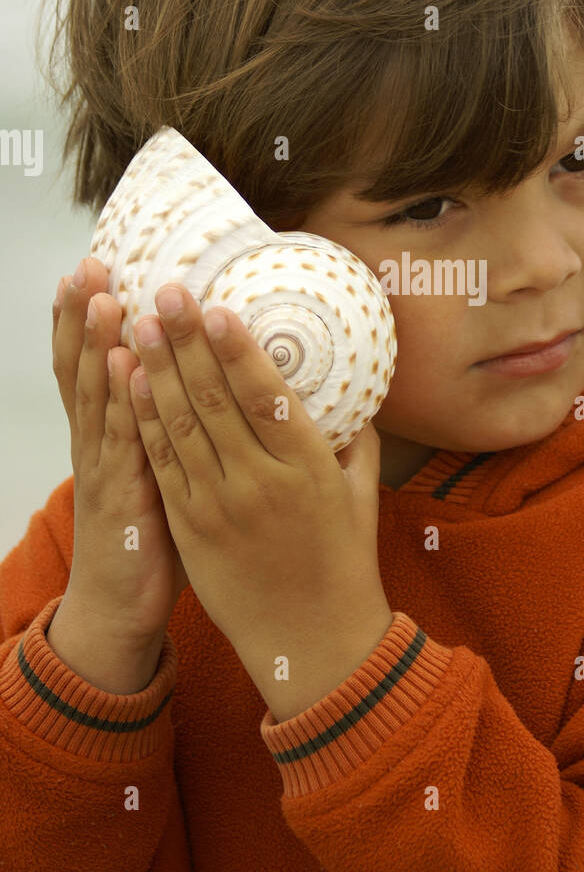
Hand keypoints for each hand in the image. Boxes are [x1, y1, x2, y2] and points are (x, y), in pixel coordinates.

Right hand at [51, 256, 188, 644]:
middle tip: (89, 265)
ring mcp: (106, 468)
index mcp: (109, 432)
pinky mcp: (125, 496)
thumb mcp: (156, 473)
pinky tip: (123, 366)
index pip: (95, 362)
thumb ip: (175, 430)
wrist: (119, 606)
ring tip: (104, 297)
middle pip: (85, 367)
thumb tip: (210, 388)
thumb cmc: (150, 536)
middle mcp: (99, 441)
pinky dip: (120, 402)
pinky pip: (122, 442)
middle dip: (86, 316)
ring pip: (98, 396)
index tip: (96, 267)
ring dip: (98, 345)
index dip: (92, 318)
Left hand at [127, 282, 386, 660]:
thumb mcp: (362, 496)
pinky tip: (133, 384)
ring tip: (141, 324)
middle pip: (215, 399)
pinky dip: (146, 421)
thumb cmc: (344, 565)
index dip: (238, 349)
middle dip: (187, 341)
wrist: (312, 641)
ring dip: (157, 370)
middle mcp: (261, 483)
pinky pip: (164, 464)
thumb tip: (349, 394)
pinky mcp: (191, 528)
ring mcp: (220, 506)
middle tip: (166, 293)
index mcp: (308, 469)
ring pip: (181, 425)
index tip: (218, 307)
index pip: (267, 395)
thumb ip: (356, 441)